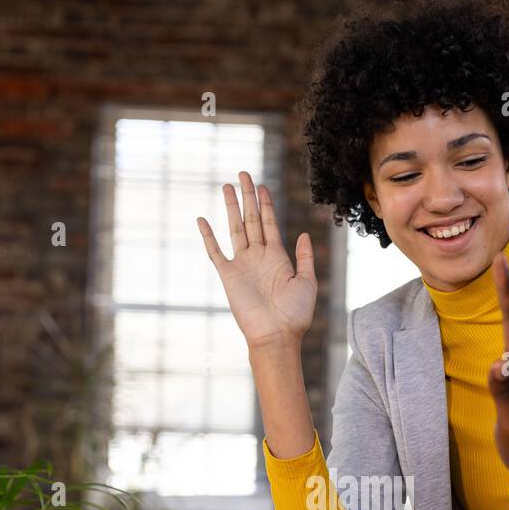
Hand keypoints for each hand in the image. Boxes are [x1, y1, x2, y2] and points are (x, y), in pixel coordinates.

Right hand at [197, 173, 316, 349]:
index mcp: (277, 257)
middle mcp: (258, 257)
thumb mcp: (307, 282)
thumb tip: (303, 234)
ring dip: (231, 207)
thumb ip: (304, 257)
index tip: (262, 185)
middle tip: (243, 174)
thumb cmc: (295, 315)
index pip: (269, 223)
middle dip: (248, 196)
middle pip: (251, 219)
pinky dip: (208, 236)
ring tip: (226, 186)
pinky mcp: (228, 276)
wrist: (276, 335)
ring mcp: (242, 264)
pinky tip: (201, 219)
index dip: (265, 204)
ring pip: (234, 228)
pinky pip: (215, 252)